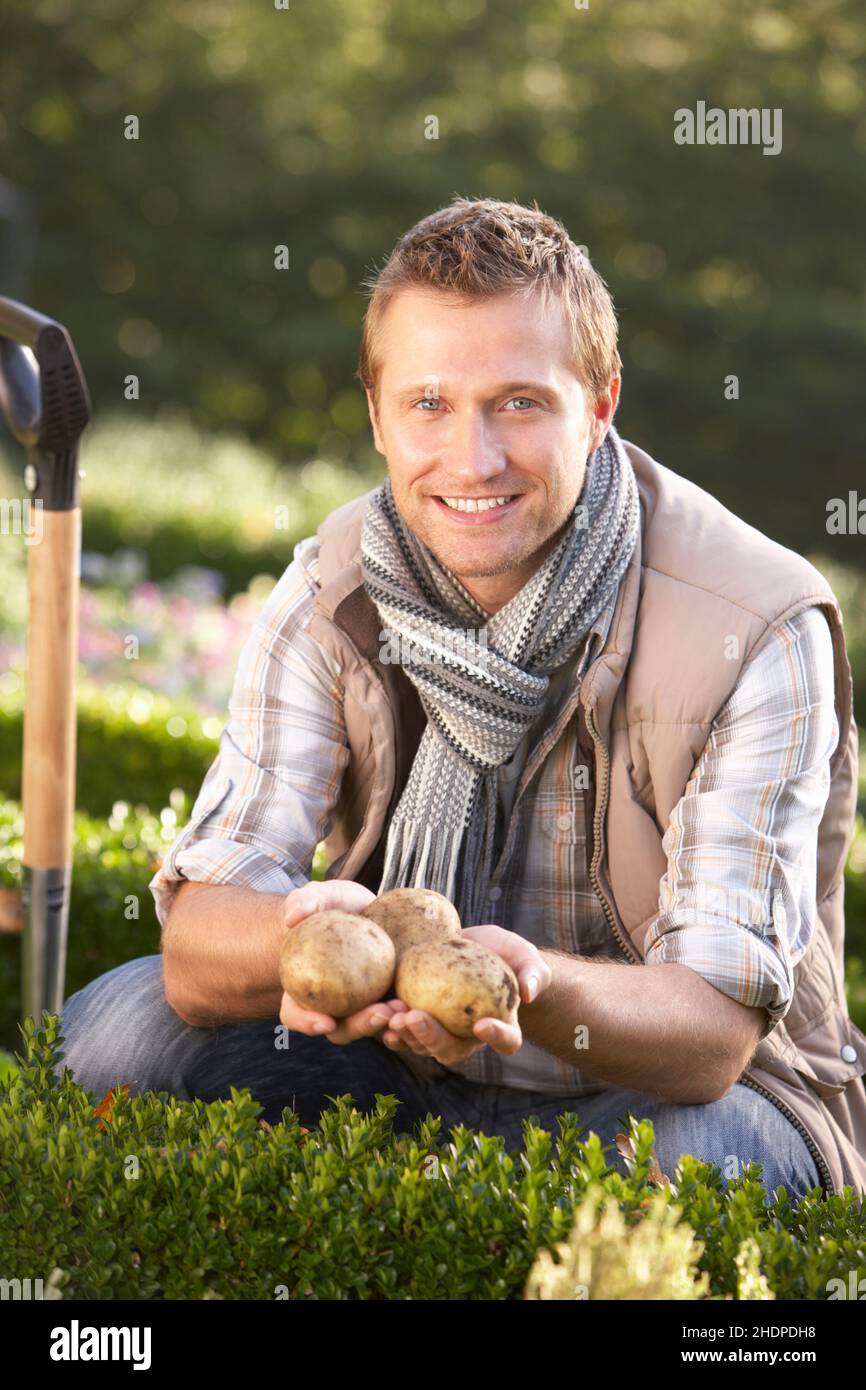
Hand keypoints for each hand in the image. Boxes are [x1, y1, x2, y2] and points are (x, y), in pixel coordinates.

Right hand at [279, 878, 404, 1043]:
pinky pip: (396, 1014)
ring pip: (371, 1026)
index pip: (296, 1014)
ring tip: (403, 1007)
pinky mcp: (388, 1000)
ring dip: (387, 1023)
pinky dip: (406, 1016)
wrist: (366, 910)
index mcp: (304, 990)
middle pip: (340, 1028)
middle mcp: (331, 1006)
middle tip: (379, 1013)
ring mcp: (361, 1007)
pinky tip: (420, 1005)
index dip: (307, 1023)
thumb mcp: (319, 896)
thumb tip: (292, 918)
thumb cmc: (334, 904)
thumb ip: (304, 901)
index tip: (324, 1021)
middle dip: (359, 1027)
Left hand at [382, 924, 552, 1067]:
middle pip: (451, 1050)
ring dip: (404, 1033)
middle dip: (431, 1038)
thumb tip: (529, 991)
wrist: (474, 950)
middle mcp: (467, 1039)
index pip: (505, 1041)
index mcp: (501, 1028)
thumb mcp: (525, 957)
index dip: (495, 1037)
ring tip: (391, 1014)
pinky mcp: (416, 1018)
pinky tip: (376, 1013)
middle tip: (415, 1018)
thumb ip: (533, 972)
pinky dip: (387, 1025)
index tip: (481, 1023)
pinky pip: (401, 1029)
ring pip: (421, 1044)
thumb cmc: (507, 955)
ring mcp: (440, 1032)